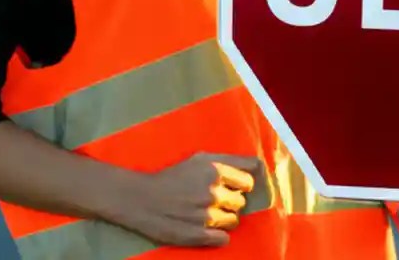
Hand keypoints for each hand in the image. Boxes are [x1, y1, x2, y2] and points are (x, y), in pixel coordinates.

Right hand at [118, 152, 261, 247]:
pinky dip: (218, 235)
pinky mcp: (199, 234)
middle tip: (214, 199)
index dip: (242, 184)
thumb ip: (229, 161)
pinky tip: (206, 228)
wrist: (140, 198)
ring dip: (225, 218)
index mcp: (215, 169)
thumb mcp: (199, 159)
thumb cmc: (171, 176)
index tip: (235, 187)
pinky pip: (223, 238)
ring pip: (234, 220)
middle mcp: (214, 191)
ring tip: (206, 213)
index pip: (249, 179)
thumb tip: (258, 168)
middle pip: (241, 201)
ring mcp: (207, 214)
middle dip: (231, 200)